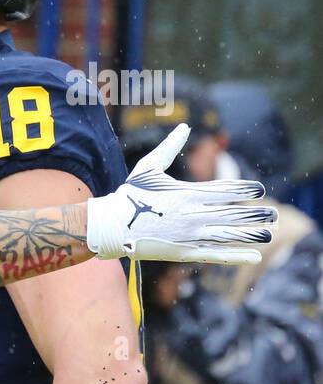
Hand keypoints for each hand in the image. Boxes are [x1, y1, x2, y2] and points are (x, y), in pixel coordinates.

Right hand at [86, 123, 275, 264]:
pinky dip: (236, 256)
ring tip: (268, 233)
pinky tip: (254, 256)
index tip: (260, 189)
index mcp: (185, 193)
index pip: (224, 190)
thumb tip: (186, 126)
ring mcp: (188, 235)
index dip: (244, 189)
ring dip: (250, 235)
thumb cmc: (128, 195)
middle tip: (273, 214)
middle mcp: (191, 215)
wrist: (109, 226)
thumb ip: (170, 148)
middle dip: (255, 213)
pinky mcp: (183, 252)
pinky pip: (215, 254)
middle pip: (231, 213)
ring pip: (227, 235)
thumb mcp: (148, 167)